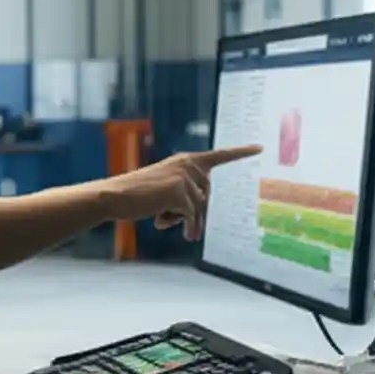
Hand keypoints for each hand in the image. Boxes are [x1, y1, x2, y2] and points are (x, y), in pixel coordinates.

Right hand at [103, 145, 261, 240]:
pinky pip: (191, 217)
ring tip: (161, 219)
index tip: (260, 147)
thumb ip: (185, 198)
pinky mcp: (180, 192)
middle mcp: (188, 165)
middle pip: (207, 196)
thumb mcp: (164, 192)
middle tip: (166, 217)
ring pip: (199, 209)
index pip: (218, 156)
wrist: (115, 196)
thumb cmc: (137, 195)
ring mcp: (185, 178)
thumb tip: (198, 225)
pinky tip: (162, 225)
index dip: (240, 152)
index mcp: (185, 160)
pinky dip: (184, 226)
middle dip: (193, 212)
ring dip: (183, 221)